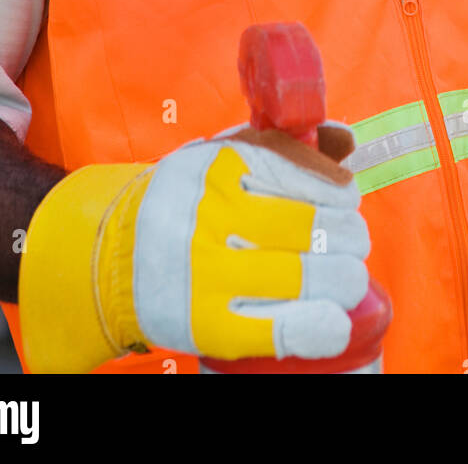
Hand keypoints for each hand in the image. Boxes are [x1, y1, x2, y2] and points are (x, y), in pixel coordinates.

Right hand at [133, 122, 369, 360]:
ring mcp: (207, 272)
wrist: (116, 254)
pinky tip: (335, 321)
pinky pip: (279, 329)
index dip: (339, 192)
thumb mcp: (228, 159)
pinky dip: (319, 327)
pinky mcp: (207, 324)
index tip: (347, 202)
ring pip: (304, 276)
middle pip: (311, 228)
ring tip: (347, 278)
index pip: (302, 173)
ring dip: (343, 279)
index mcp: (219, 165)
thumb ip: (288, 148)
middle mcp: (211, 214)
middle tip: (351, 245)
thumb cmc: (191, 202)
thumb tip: (346, 138)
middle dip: (348, 238)